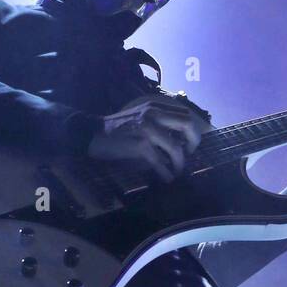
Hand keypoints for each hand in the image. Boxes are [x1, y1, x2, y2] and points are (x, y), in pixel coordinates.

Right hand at [87, 93, 209, 182]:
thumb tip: (180, 141)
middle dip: (193, 143)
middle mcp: (153, 114)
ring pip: (175, 148)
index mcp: (155, 107)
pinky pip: (160, 162)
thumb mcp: (140, 117)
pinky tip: (167, 179)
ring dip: (180, 164)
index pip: (185, 113)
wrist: (92, 133)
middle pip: (187, 125)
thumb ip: (159, 122)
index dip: (192, 130)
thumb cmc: (117, 129)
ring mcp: (147, 129)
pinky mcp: (139, 145)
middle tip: (189, 155)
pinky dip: (166, 173)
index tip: (189, 143)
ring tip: (177, 171)